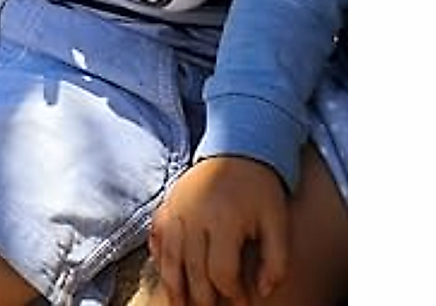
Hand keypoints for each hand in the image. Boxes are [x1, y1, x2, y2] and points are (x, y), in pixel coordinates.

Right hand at [149, 156, 289, 305]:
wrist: (236, 146)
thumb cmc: (259, 188)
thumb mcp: (277, 221)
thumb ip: (276, 259)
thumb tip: (263, 291)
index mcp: (222, 221)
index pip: (221, 272)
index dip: (232, 293)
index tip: (242, 301)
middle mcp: (194, 216)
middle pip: (193, 270)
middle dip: (203, 297)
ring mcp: (176, 208)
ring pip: (170, 257)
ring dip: (174, 285)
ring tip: (180, 305)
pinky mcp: (167, 203)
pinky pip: (158, 236)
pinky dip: (160, 256)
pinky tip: (166, 271)